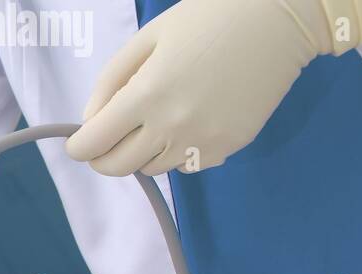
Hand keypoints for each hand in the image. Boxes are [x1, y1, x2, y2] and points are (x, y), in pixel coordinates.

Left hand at [65, 0, 361, 176]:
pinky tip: (191, 121)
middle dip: (103, 158)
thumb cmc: (209, 17)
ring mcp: (201, 141)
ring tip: (156, 121)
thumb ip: (111, 82)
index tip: (79, 143)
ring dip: (143, 153)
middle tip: (107, 142)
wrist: (282, 17)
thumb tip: (90, 123)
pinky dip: (177, 151)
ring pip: (152, 168)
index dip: (80, 147)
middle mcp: (171, 126)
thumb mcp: (148, 38)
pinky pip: (186, 164)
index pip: (94, 144)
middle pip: (118, 167)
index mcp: (146, 95)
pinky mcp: (227, 148)